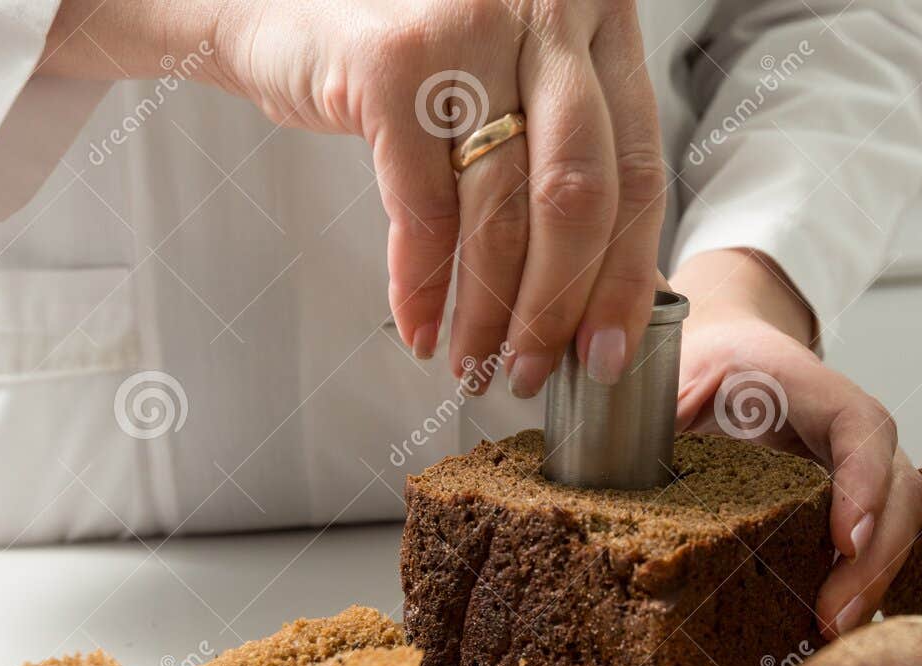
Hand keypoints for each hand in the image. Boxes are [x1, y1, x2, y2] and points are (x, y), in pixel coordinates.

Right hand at [43, 0, 665, 393]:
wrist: (282, 8)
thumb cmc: (413, 65)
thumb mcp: (512, 93)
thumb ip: (564, 166)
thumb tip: (600, 305)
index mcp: (597, 21)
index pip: (639, 172)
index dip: (626, 279)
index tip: (606, 351)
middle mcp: (548, 13)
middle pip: (578, 198)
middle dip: (554, 309)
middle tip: (533, 372)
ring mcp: (473, 31)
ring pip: (500, 212)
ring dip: (486, 312)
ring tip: (473, 362)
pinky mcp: (397, 64)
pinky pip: (424, 211)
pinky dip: (422, 286)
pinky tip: (422, 327)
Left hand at [672, 251, 921, 638]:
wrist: (727, 358)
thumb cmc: (702, 366)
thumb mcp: (675, 372)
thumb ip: (663, 408)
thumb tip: (632, 456)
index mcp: (805, 384)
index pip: (860, 425)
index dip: (866, 481)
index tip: (846, 540)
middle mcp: (848, 428)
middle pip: (898, 487)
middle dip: (876, 557)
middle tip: (834, 617)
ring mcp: (857, 468)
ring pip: (897, 523)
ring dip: (872, 582)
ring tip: (829, 632)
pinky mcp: (850, 503)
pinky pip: (875, 544)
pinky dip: (859, 586)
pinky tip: (824, 627)